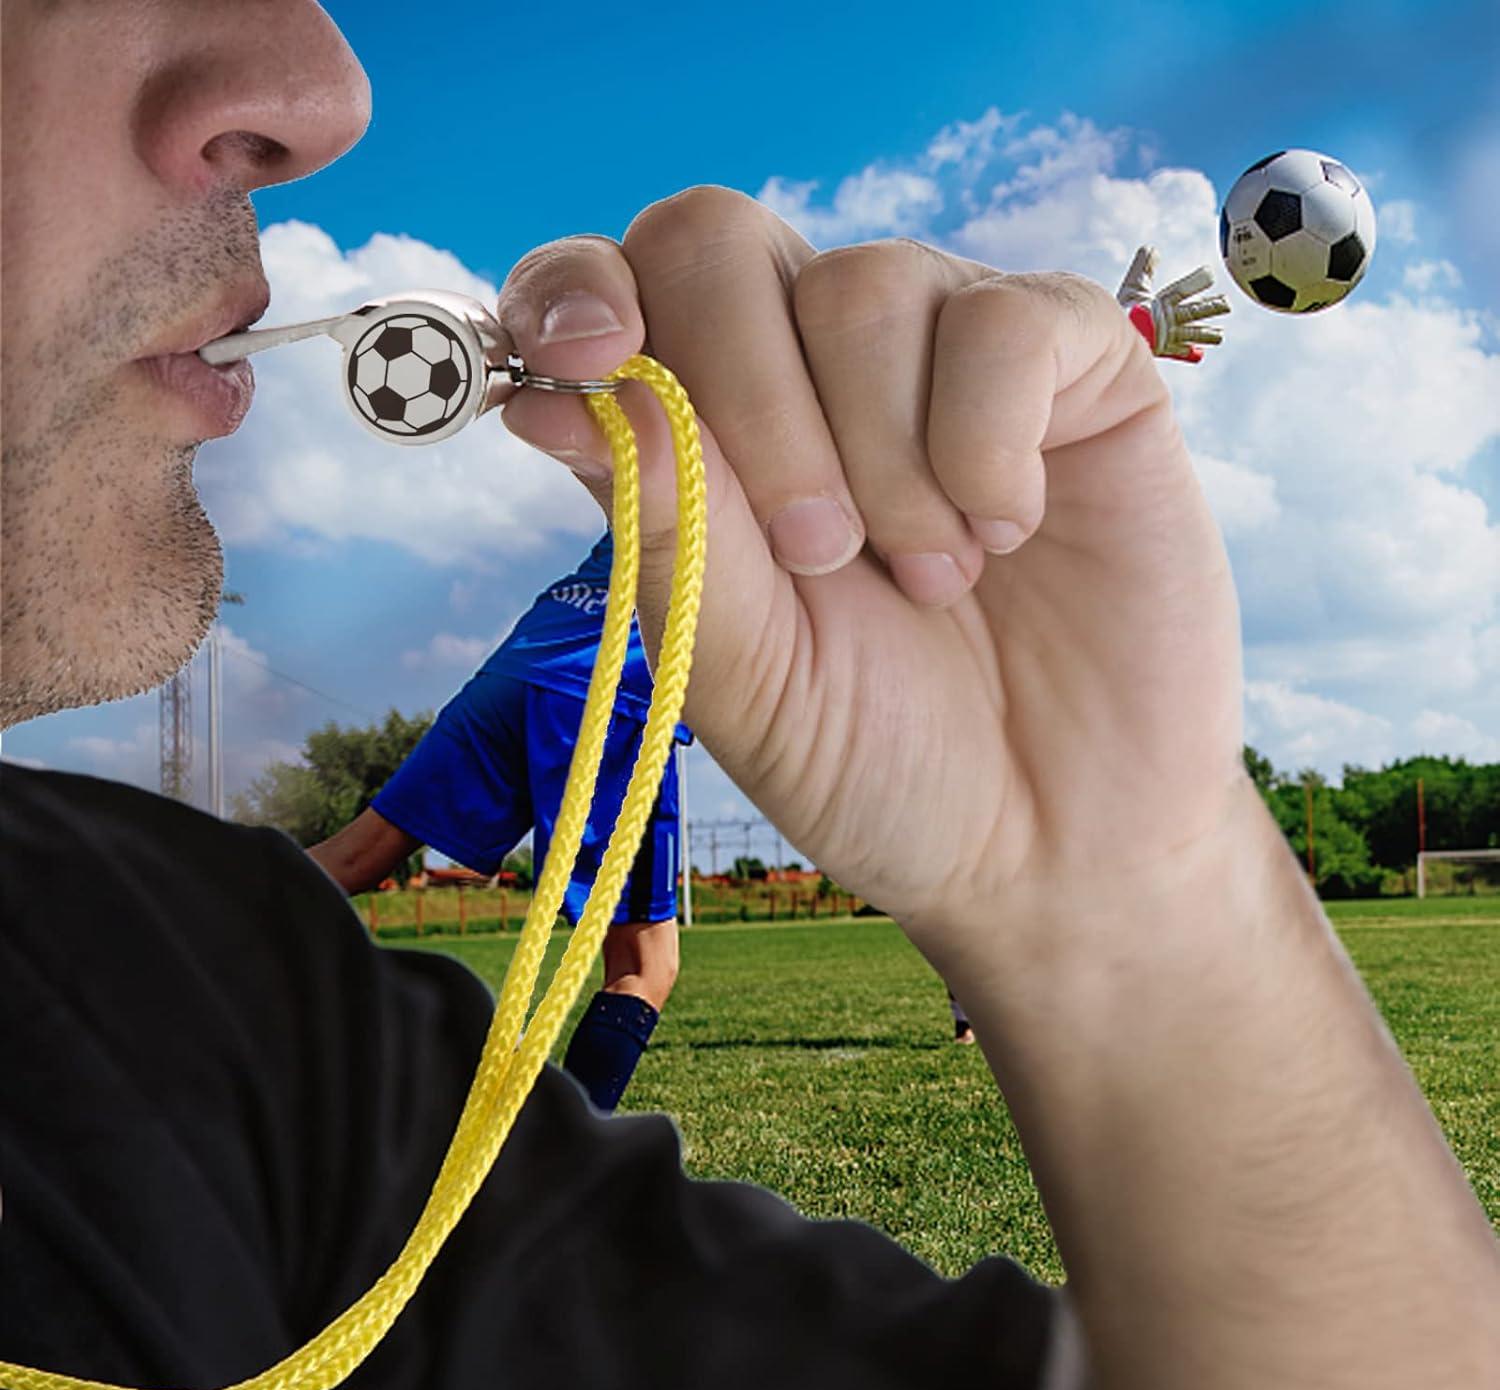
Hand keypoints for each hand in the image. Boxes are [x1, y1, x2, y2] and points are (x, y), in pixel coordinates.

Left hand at [498, 191, 1244, 952]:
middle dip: (750, 399)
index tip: (583, 353)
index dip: (574, 290)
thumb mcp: (743, 672)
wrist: (1054, 841)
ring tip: (934, 582)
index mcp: (710, 442)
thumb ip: (663, 527)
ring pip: (863, 284)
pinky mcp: (1074, 366)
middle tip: (820, 557)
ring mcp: (942, 356)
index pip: (613, 290)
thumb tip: (538, 393)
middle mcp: (816, 373)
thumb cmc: (883, 767)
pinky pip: (1004, 321)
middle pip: (717, 242)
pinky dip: (988, 441)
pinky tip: (1008, 529)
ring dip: (884, 460)